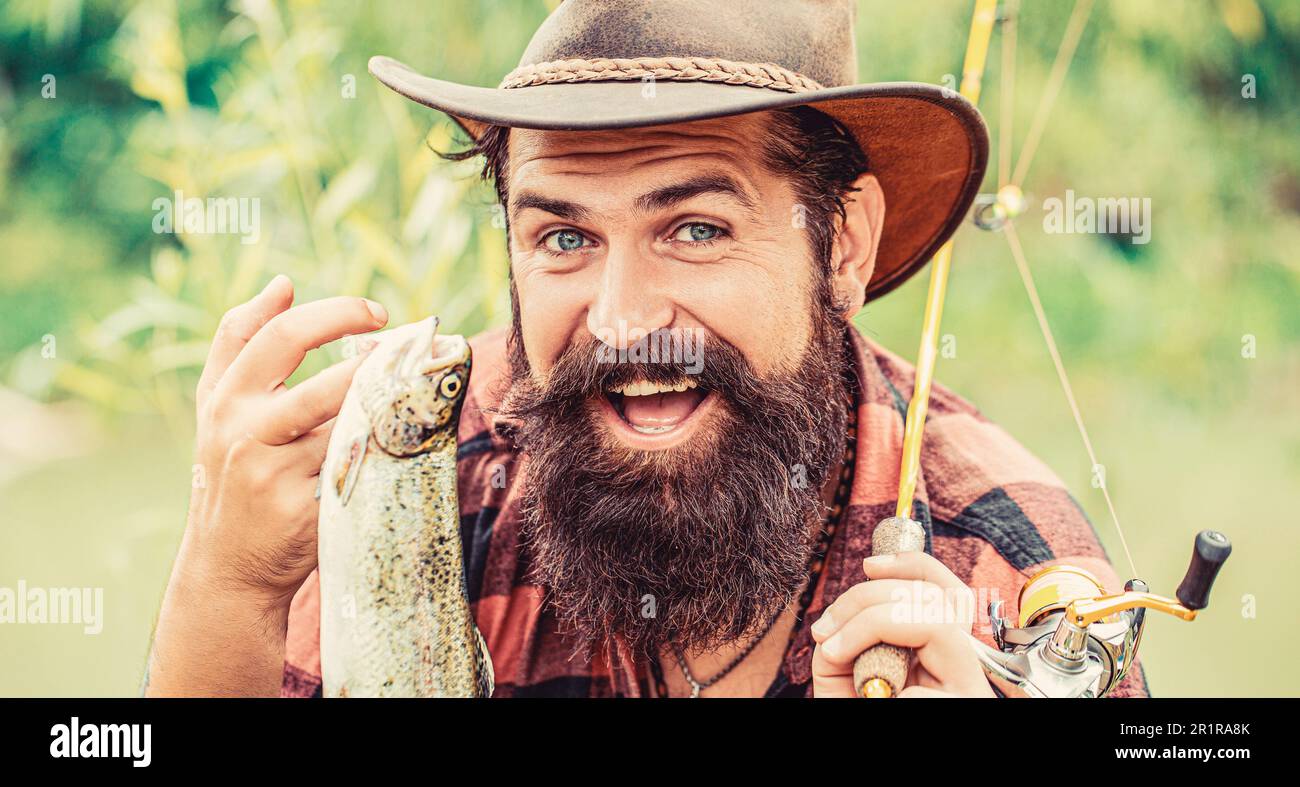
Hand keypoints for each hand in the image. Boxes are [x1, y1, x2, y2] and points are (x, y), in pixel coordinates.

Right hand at [180, 275, 386, 604]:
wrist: (227, 564)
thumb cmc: (231, 468)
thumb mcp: (219, 405)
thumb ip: (240, 340)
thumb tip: (283, 283)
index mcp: (225, 398)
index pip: (277, 336)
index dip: (333, 315)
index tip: (376, 313)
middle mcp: (244, 433)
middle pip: (321, 383)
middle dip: (377, 367)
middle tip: (412, 349)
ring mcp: (274, 475)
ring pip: (349, 429)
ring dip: (389, 409)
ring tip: (417, 393)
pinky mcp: (305, 511)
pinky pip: (358, 470)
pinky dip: (386, 453)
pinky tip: (409, 442)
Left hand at [809, 552, 993, 697]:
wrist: (850, 774)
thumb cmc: (859, 711)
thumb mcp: (843, 678)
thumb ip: (845, 642)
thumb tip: (841, 618)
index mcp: (939, 655)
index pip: (946, 593)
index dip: (913, 566)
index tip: (869, 564)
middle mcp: (965, 668)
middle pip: (940, 596)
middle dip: (870, 595)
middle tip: (827, 626)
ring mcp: (970, 686)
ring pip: (937, 615)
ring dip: (870, 619)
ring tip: (834, 649)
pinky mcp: (967, 700)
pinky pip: (931, 655)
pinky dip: (880, 653)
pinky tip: (857, 678)